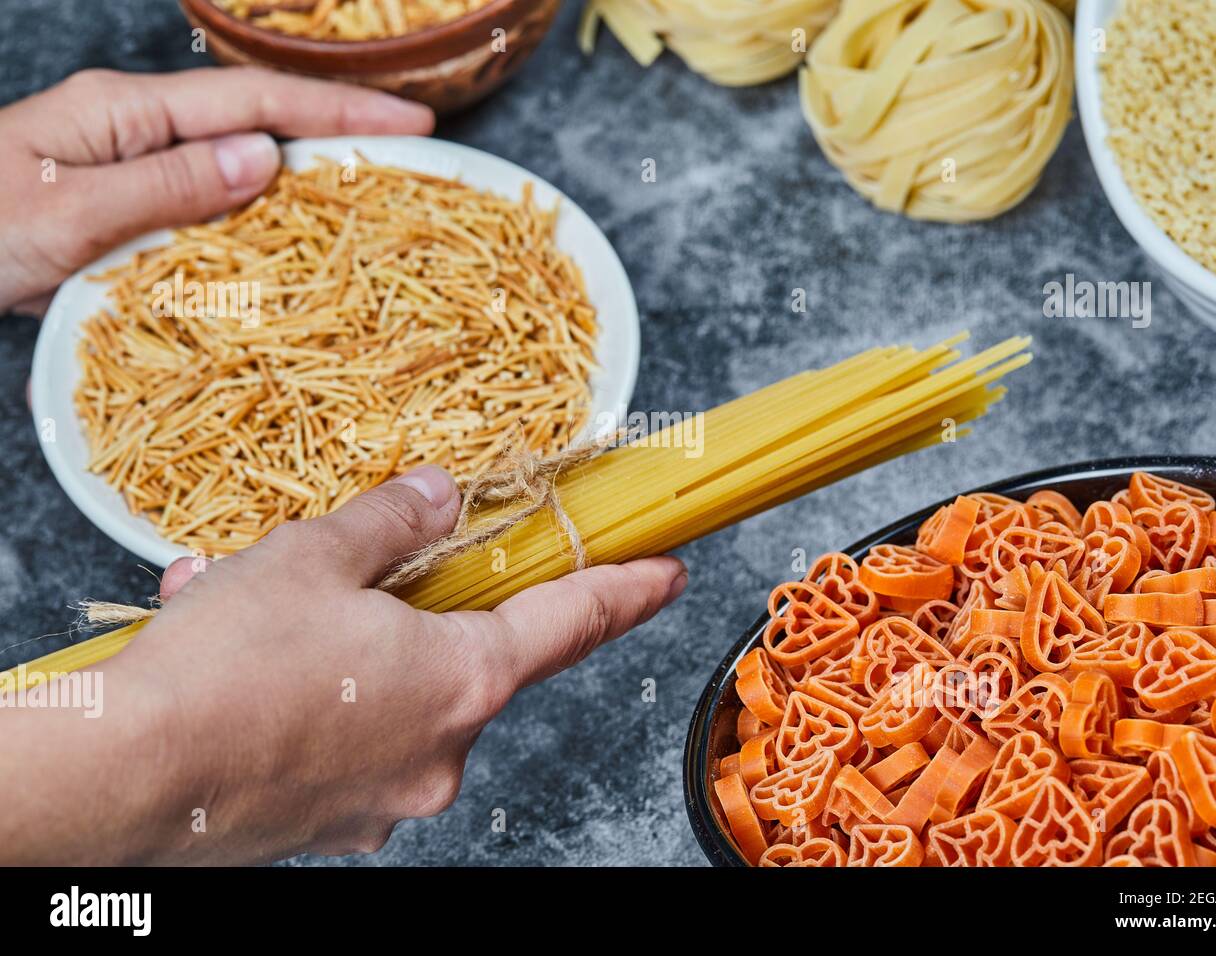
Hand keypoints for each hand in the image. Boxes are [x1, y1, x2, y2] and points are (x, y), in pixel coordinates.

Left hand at [0, 66, 434, 314]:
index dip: (338, 115)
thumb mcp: (65, 211)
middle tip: (414, 156)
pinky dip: (263, 221)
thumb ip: (166, 187)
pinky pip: (213, 208)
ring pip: (240, 167)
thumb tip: (262, 160)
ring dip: (308, 179)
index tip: (411, 124)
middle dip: (339, 135)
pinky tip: (292, 246)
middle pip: (258, 124)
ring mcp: (133, 171)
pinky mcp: (128, 212)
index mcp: (125, 114)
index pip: (254, 106)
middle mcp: (136, 132)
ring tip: (374, 202)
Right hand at [0, 466, 685, 863]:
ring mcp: (388, 798)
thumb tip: (440, 494)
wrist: (122, 779)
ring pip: (391, 699)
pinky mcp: (333, 825)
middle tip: (348, 580)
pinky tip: (241, 670)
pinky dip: (308, 700)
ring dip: (341, 652)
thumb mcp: (313, 558)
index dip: (626, 592)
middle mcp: (442, 750)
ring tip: (250, 613)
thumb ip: (392, 521)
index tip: (670, 575)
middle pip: (464, 660)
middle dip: (415, 614)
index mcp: (462, 679)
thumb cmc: (226, 666)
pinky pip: (344, 744)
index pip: (572, 623)